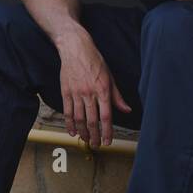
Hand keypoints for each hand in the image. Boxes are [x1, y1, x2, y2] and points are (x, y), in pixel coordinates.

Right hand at [55, 28, 131, 147]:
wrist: (75, 48)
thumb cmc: (94, 60)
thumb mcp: (110, 76)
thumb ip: (117, 96)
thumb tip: (126, 109)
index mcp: (103, 90)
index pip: (106, 116)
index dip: (107, 131)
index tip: (108, 141)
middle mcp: (89, 93)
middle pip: (92, 121)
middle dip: (95, 136)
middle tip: (97, 145)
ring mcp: (76, 93)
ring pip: (79, 118)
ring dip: (83, 132)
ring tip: (86, 140)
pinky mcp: (66, 91)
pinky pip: (67, 111)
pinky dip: (69, 123)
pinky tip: (72, 131)